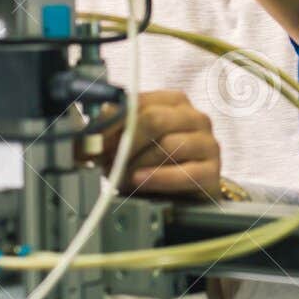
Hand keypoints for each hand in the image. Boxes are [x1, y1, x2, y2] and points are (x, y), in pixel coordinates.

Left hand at [91, 89, 220, 197]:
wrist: (180, 196)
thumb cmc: (153, 164)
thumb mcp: (127, 144)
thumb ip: (108, 131)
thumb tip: (86, 131)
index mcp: (174, 102)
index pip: (138, 102)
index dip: (112, 123)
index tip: (95, 140)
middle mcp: (194, 118)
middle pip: (154, 119)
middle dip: (125, 142)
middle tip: (108, 159)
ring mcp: (207, 143)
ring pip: (167, 145)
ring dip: (138, 164)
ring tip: (123, 175)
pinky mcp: (212, 171)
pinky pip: (184, 172)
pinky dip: (157, 178)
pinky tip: (140, 181)